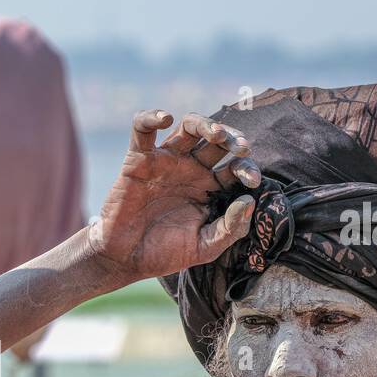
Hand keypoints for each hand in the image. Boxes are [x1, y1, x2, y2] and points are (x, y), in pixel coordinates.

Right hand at [88, 110, 261, 281]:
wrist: (125, 259)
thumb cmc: (164, 253)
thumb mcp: (205, 248)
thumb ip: (230, 228)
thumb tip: (248, 200)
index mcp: (209, 187)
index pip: (235, 166)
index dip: (247, 168)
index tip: (251, 180)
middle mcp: (190, 169)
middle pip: (216, 140)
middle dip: (232, 138)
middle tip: (241, 147)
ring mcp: (165, 162)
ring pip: (188, 127)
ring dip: (205, 124)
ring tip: (216, 134)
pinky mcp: (138, 160)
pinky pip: (143, 130)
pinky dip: (151, 117)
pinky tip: (165, 119)